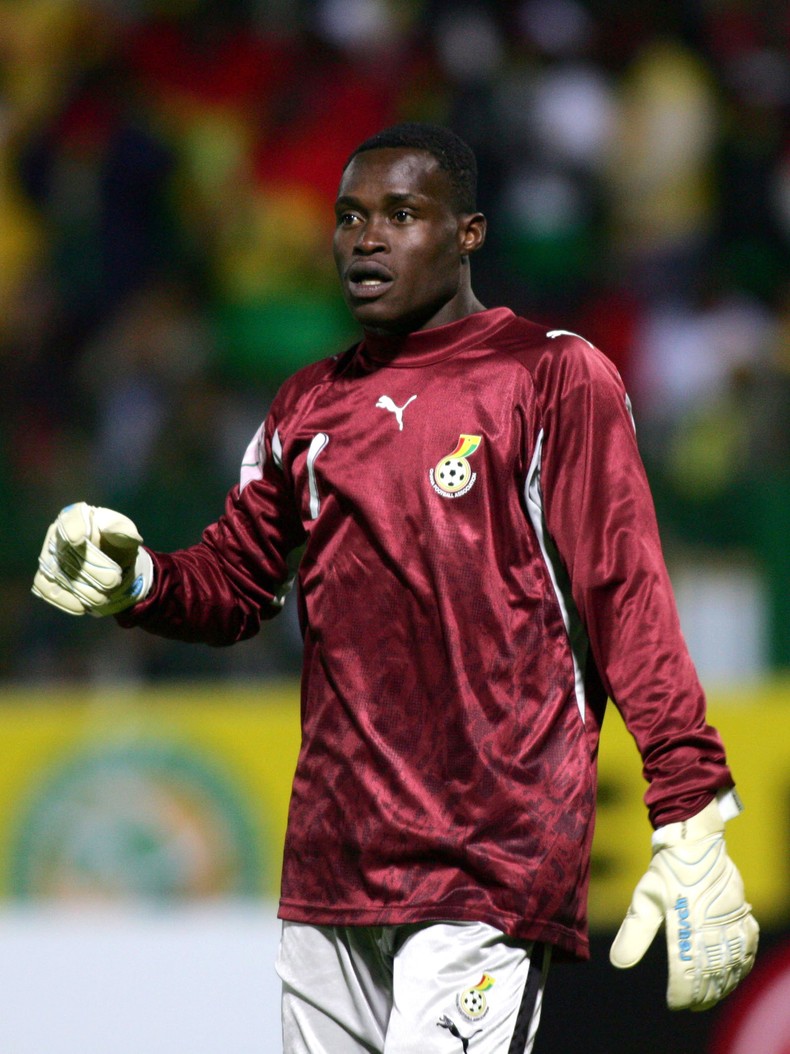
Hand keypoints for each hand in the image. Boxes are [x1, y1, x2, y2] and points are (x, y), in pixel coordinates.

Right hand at [32, 502, 152, 615]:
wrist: (115, 568)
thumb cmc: (119, 545)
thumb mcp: (127, 537)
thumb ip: (123, 531)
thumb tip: (112, 529)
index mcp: (77, 517)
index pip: (70, 519)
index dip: (72, 528)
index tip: (79, 540)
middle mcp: (57, 536)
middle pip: (67, 551)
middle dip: (92, 569)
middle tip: (114, 581)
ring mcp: (48, 558)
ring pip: (57, 573)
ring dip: (81, 588)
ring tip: (104, 596)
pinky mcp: (45, 579)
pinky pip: (47, 590)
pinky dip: (66, 600)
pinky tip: (83, 607)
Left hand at [609, 797, 757, 1010]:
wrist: (694, 839)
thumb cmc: (667, 869)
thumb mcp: (645, 898)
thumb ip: (634, 932)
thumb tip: (618, 962)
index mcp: (686, 924)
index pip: (687, 971)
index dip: (682, 992)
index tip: (675, 1003)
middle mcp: (711, 925)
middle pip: (712, 972)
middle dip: (703, 993)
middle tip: (693, 1005)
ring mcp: (730, 919)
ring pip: (732, 962)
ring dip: (724, 983)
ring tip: (712, 996)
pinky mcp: (741, 911)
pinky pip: (747, 944)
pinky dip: (742, 963)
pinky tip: (736, 972)